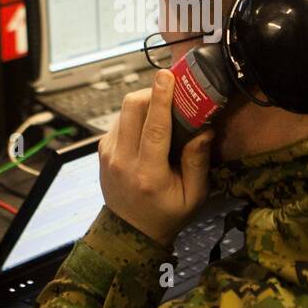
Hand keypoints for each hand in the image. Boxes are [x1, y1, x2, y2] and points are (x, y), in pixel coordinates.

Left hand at [97, 70, 212, 246]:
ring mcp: (109, 155)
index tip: (166, 76)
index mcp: (149, 174)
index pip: (154, 128)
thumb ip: (198, 162)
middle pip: (131, 109)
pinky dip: (135, 116)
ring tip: (161, 108)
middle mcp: (124, 162)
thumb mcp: (193, 196)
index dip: (160, 99)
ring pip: (123, 112)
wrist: (130, 232)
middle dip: (150, 92)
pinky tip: (148, 126)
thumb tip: (205, 129)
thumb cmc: (167, 214)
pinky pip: (119, 121)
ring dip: (143, 103)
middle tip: (169, 90)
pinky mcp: (103, 150)